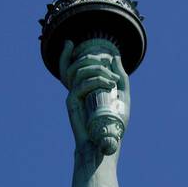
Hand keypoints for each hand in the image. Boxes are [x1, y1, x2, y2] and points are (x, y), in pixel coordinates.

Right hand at [59, 39, 130, 154]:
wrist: (106, 143)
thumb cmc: (114, 124)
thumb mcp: (122, 97)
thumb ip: (120, 77)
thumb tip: (115, 57)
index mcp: (83, 87)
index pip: (69, 66)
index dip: (65, 53)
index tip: (71, 42)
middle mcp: (75, 90)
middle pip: (74, 64)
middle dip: (92, 59)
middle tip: (109, 67)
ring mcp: (73, 96)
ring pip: (78, 71)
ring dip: (97, 70)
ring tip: (112, 79)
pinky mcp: (72, 103)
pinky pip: (81, 84)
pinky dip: (96, 80)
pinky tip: (108, 84)